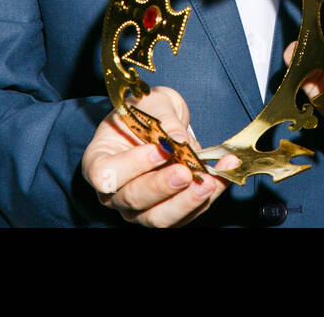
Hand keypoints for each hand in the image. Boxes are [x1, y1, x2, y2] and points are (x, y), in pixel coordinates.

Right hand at [81, 85, 239, 226]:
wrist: (162, 120)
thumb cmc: (147, 111)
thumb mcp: (152, 105)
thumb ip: (164, 122)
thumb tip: (179, 140)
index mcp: (100, 162)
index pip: (106, 175)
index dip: (130, 167)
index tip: (157, 150)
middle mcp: (116, 192)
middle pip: (134, 200)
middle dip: (162, 187)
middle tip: (185, 171)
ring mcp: (140, 208)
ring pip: (160, 217)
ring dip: (186, 201)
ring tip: (208, 181)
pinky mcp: (169, 213)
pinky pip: (189, 212)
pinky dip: (210, 195)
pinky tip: (223, 174)